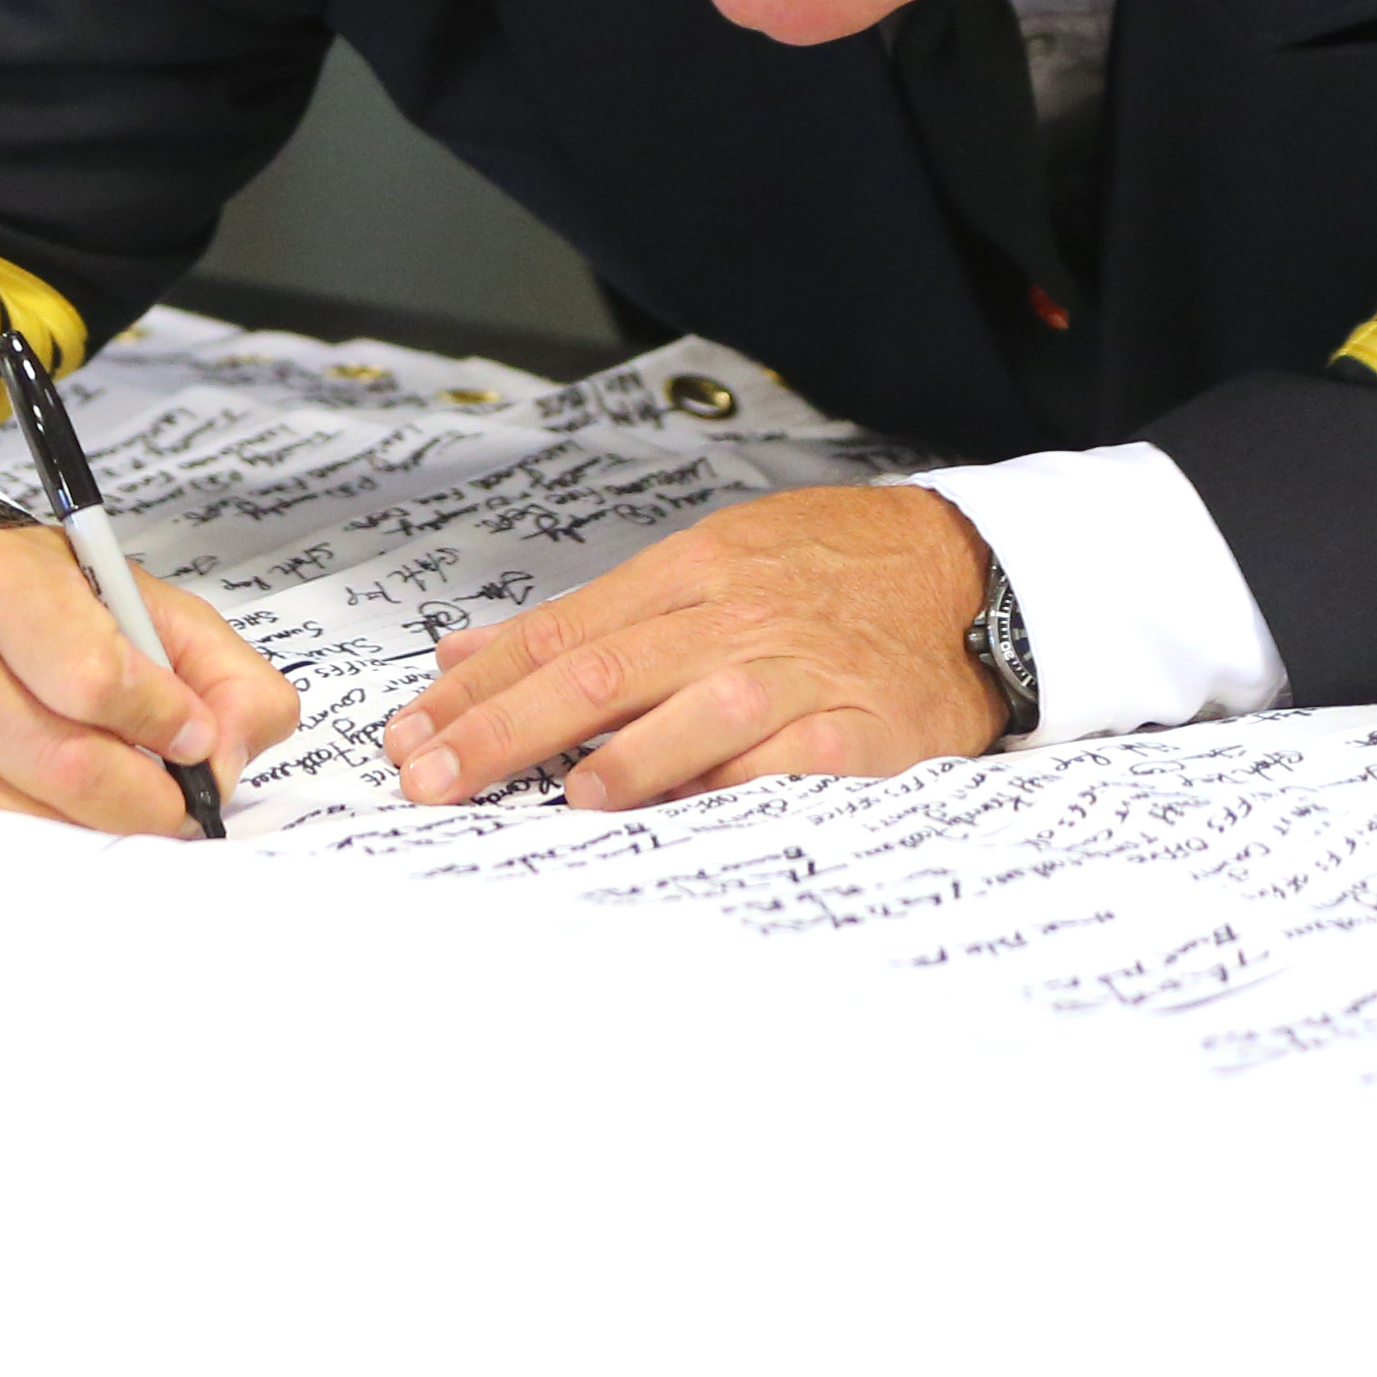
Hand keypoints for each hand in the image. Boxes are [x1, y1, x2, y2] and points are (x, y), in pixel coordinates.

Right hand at [0, 519, 300, 834]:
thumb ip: (218, 670)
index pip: (96, 680)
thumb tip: (224, 760)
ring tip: (115, 798)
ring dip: (99, 830)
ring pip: (30, 825)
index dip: (166, 721)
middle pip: (69, 770)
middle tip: (176, 798)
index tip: (190, 733)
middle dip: (150, 800)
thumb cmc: (36, 607)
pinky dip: (43, 844)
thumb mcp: (137, 600)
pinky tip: (54, 809)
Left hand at [378, 483, 1000, 808]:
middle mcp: (735, 618)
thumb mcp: (703, 563)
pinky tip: (691, 813)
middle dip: (505, 732)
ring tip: (570, 798)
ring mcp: (801, 673)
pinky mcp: (866, 730)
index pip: (557, 634)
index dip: (477, 690)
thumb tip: (464, 657)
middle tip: (434, 779)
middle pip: (602, 672)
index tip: (411, 735)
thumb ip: (586, 618)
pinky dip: (738, 788)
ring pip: (700, 713)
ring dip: (629, 760)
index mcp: (688, 574)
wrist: (965, 573)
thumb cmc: (824, 571)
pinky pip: (794, 763)